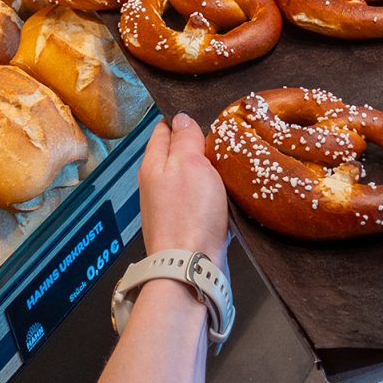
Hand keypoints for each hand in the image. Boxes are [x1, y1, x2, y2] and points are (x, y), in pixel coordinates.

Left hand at [139, 113, 229, 269]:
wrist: (190, 267)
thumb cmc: (189, 215)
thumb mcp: (189, 164)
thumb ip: (185, 139)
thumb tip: (181, 118)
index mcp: (153, 164)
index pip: (163, 130)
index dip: (182, 120)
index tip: (203, 115)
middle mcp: (158, 184)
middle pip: (177, 154)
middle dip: (197, 146)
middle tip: (222, 139)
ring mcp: (171, 206)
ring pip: (190, 178)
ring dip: (207, 172)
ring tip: (228, 164)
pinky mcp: (187, 225)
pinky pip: (200, 201)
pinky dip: (212, 195)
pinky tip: (227, 196)